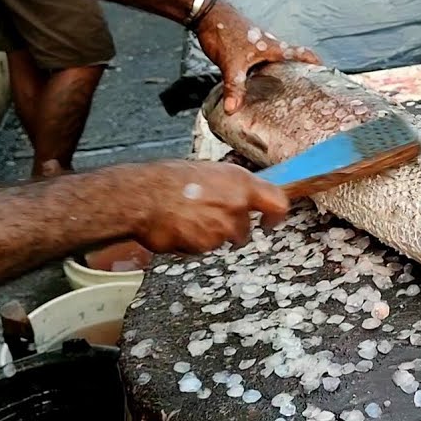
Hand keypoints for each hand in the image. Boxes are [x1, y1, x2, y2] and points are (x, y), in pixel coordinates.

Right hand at [126, 161, 288, 254]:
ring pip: (223, 239)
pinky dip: (193, 243)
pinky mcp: (206, 245)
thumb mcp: (209, 171)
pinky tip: (178, 227)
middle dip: (231, 228)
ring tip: (186, 218)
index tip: (271, 221)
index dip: (277, 215)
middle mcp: (236, 205)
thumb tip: (242, 194)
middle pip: (246, 228)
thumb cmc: (169, 179)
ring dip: (209, 235)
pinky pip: (204, 249)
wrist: (142, 197)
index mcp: (240, 182)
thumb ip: (232, 186)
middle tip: (208, 217)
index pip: (278, 203)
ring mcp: (222, 227)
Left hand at [194, 2, 318, 113]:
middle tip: (307, 88)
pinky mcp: (246, 47)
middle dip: (301, 72)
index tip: (326, 73)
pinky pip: (261, 62)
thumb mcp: (231, 63)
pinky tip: (257, 84)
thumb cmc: (224, 31)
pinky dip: (265, 72)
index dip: (315, 62)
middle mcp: (269, 46)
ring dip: (282, 72)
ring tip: (285, 90)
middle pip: (292, 58)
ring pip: (276, 61)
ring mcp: (258, 46)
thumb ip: (234, 87)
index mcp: (273, 47)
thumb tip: (233, 110)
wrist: (207, 13)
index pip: (302, 53)